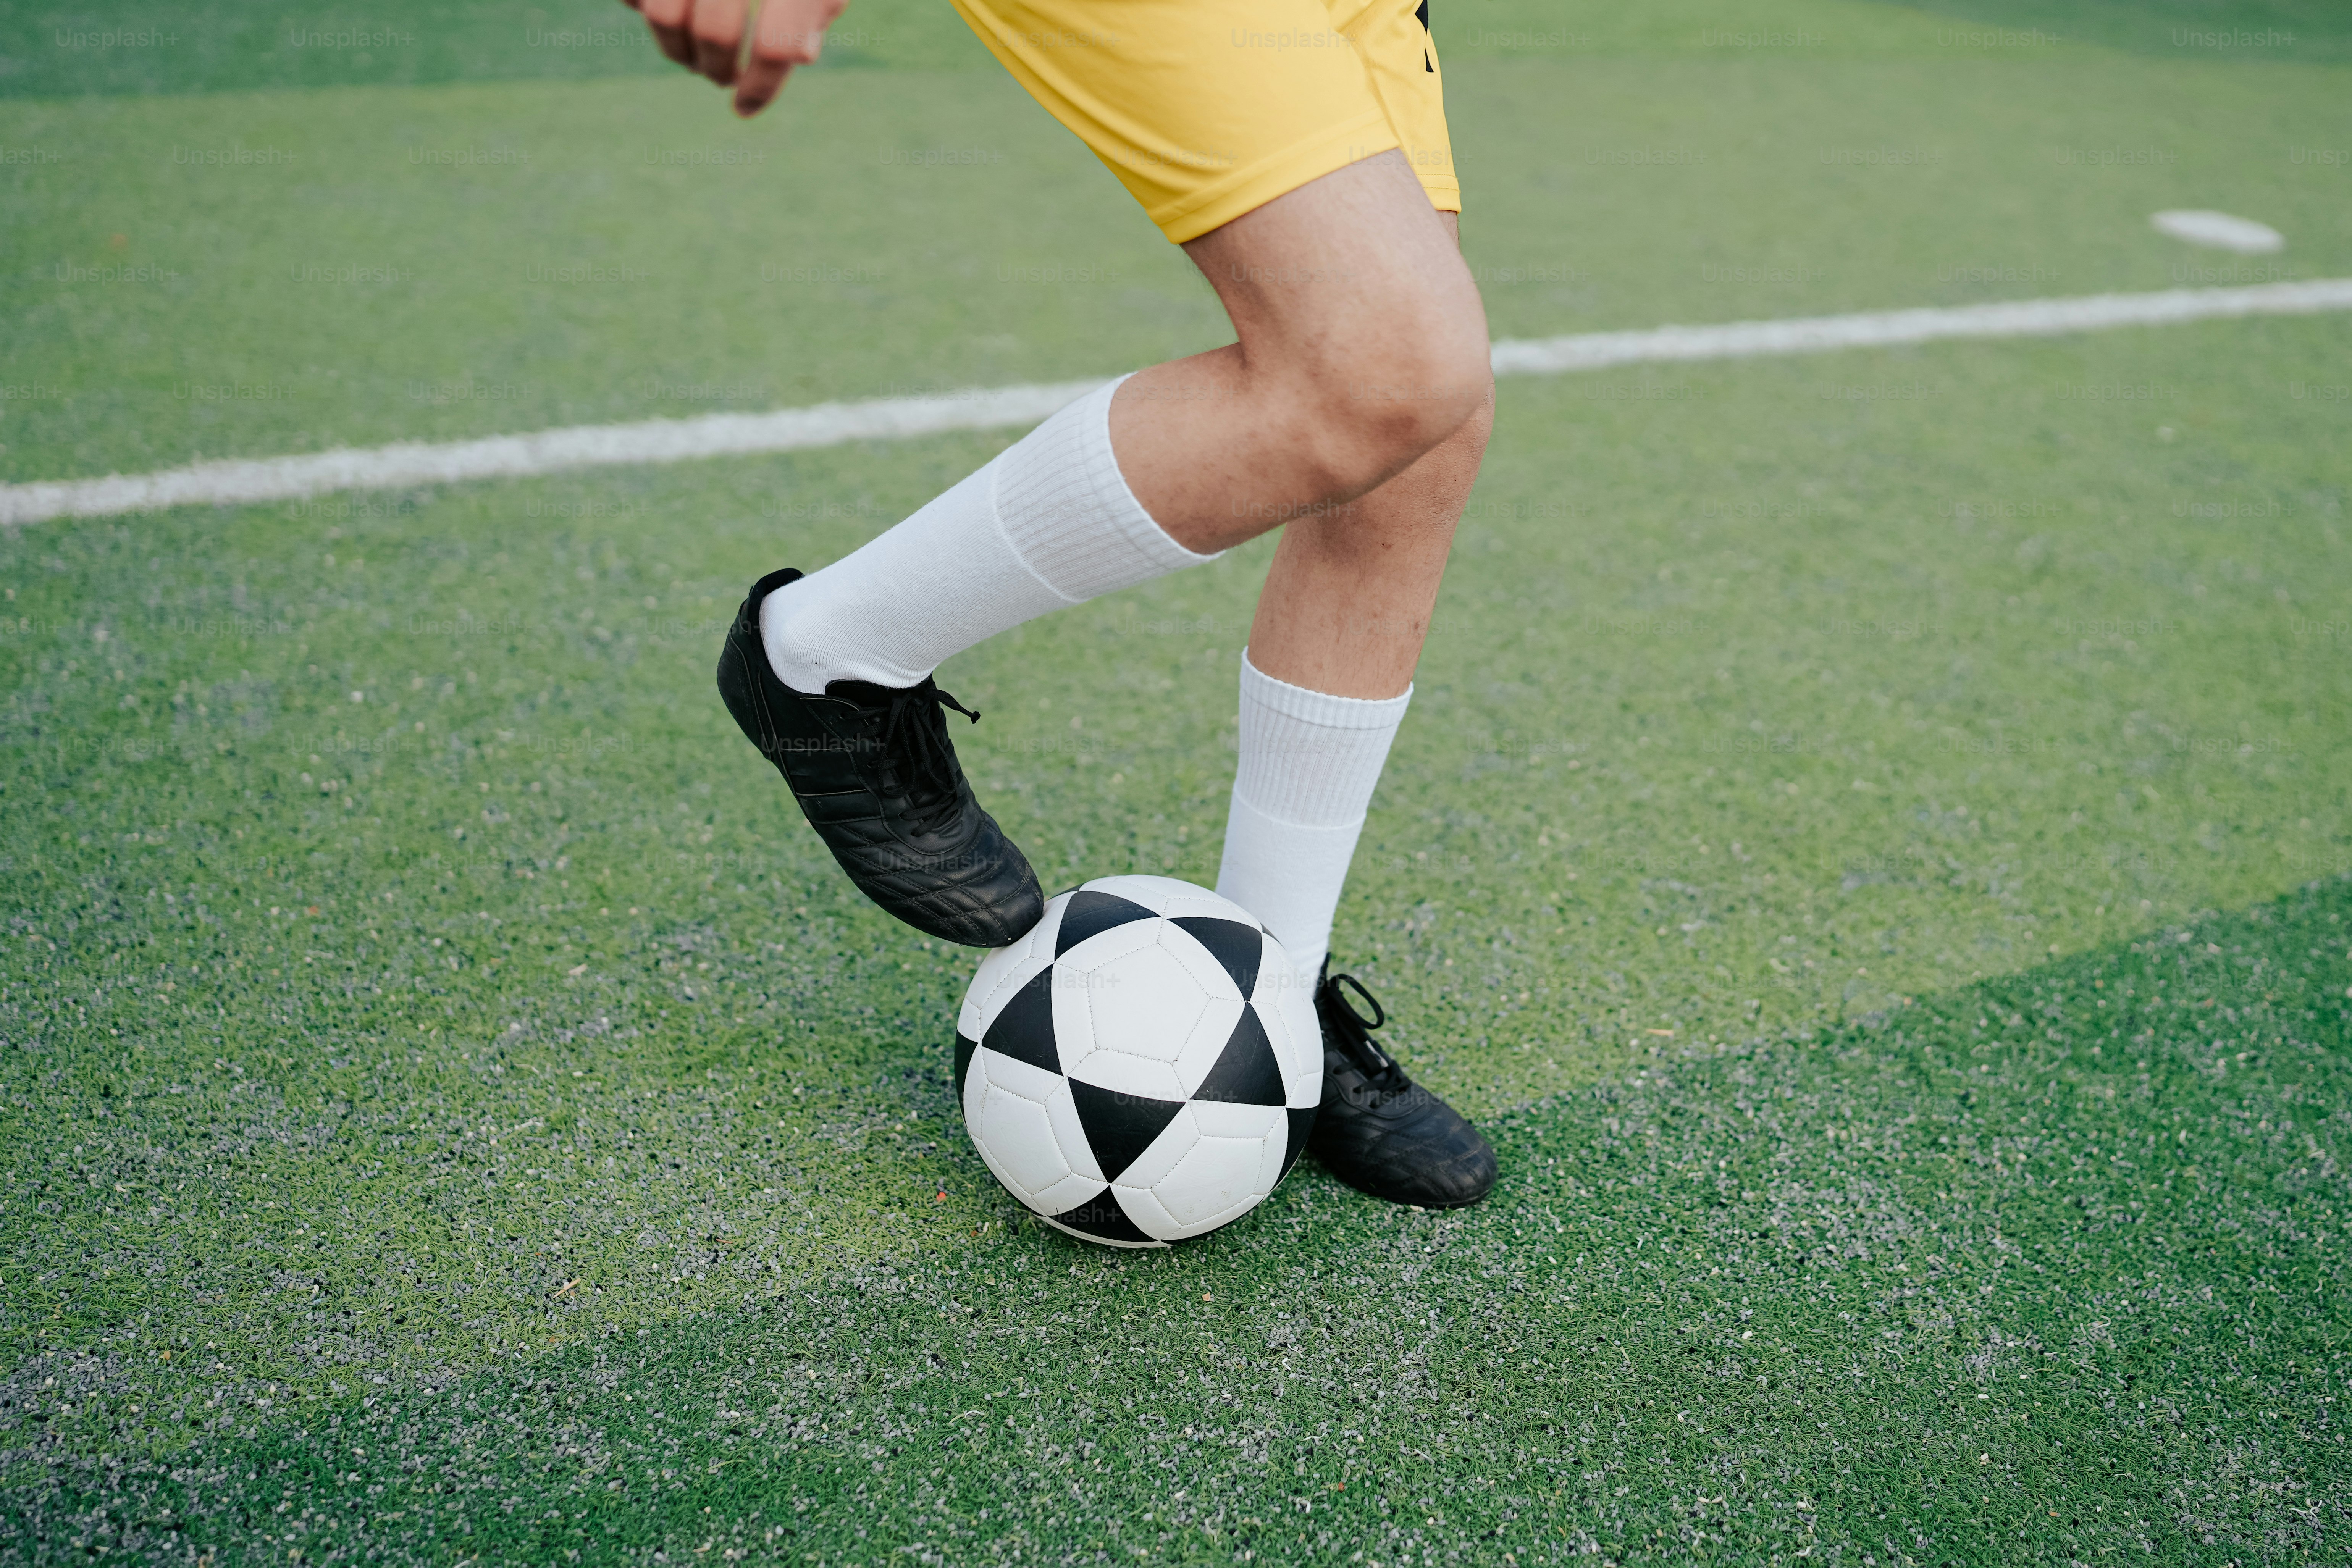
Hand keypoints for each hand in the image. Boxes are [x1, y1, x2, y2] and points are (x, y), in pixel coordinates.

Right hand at [621, 0, 847, 116]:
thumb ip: (815, 7)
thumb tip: (801, 55)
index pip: (779, 43)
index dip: (762, 85)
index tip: (745, 107)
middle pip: (715, 30)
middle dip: (715, 68)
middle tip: (720, 78)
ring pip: (663, 14)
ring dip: (676, 48)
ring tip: (692, 55)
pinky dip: (641, 6)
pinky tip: (662, 9)